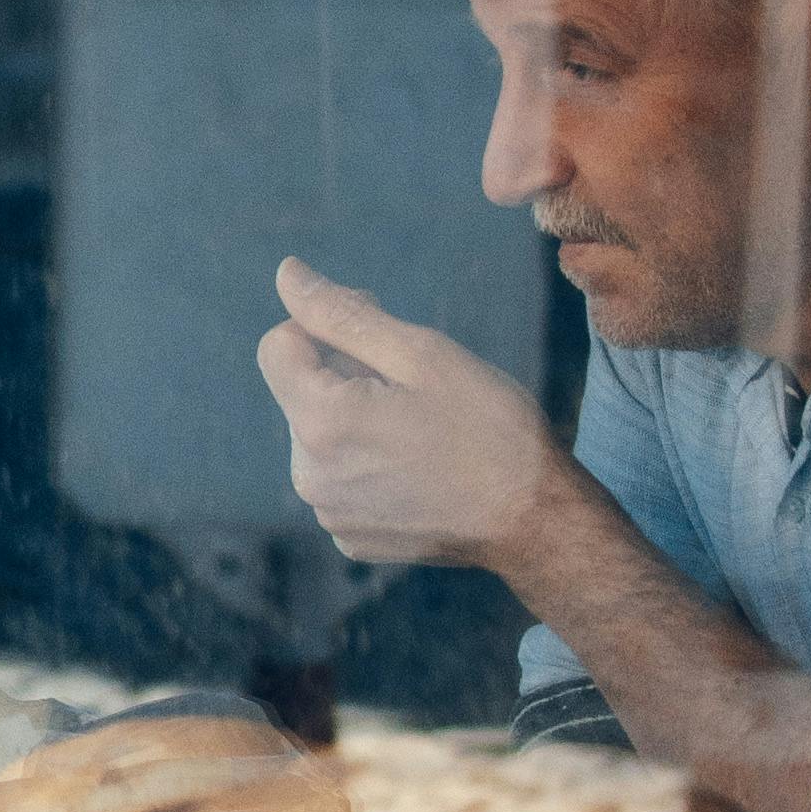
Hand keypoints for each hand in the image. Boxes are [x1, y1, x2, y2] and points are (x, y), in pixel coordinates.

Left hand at [259, 259, 559, 573]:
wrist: (533, 519)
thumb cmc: (487, 426)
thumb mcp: (420, 352)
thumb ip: (342, 312)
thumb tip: (286, 274)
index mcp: (322, 422)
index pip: (277, 346)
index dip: (324, 326)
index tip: (380, 336)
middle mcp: (310, 476)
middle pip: (303, 392)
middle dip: (347, 375)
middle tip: (416, 387)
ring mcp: (330, 513)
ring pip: (322, 435)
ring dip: (358, 418)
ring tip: (422, 430)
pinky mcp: (351, 537)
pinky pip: (341, 478)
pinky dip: (369, 462)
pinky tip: (420, 467)